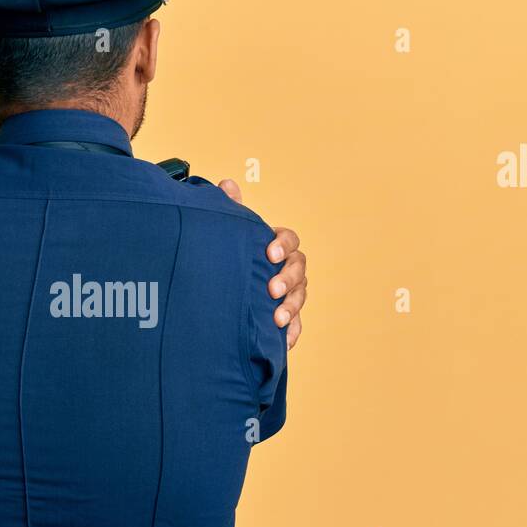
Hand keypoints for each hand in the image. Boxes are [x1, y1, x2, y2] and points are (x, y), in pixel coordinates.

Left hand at [218, 179, 306, 348]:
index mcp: (277, 246)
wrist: (226, 295)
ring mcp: (290, 294)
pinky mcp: (288, 319)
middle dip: (288, 279)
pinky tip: (285, 342)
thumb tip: (226, 184)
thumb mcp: (231, 236)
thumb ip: (232, 211)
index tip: (270, 253)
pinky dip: (292, 334)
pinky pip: (297, 326)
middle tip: (272, 289)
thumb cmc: (233, 258)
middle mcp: (288, 269)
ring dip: (291, 307)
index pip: (290, 240)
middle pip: (299, 269)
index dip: (283, 245)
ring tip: (277, 319)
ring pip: (300, 297)